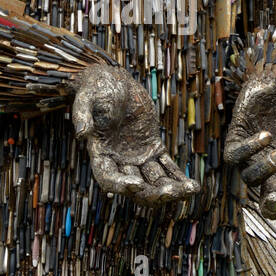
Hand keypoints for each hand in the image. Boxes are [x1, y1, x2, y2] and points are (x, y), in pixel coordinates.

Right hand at [72, 65, 200, 207]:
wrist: (113, 81)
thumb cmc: (97, 89)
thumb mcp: (87, 98)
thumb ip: (82, 114)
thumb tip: (81, 132)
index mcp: (101, 154)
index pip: (108, 178)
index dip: (121, 185)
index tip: (137, 184)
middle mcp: (119, 161)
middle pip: (136, 188)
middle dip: (152, 193)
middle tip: (170, 192)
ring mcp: (137, 157)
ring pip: (154, 181)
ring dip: (171, 189)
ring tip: (190, 191)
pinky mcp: (152, 147)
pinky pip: (166, 167)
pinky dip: (178, 177)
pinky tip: (194, 186)